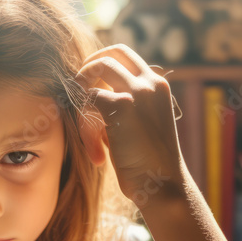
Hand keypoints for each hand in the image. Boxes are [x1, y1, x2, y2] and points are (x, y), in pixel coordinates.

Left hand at [74, 44, 186, 203]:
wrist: (163, 187)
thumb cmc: (148, 164)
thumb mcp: (140, 125)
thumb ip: (122, 105)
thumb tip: (89, 94)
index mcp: (158, 85)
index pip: (124, 55)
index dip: (100, 65)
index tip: (89, 87)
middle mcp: (151, 82)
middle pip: (109, 54)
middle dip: (86, 70)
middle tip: (77, 95)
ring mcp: (138, 91)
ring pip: (94, 75)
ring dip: (83, 101)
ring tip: (90, 138)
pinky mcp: (122, 106)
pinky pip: (88, 99)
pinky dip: (84, 127)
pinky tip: (97, 154)